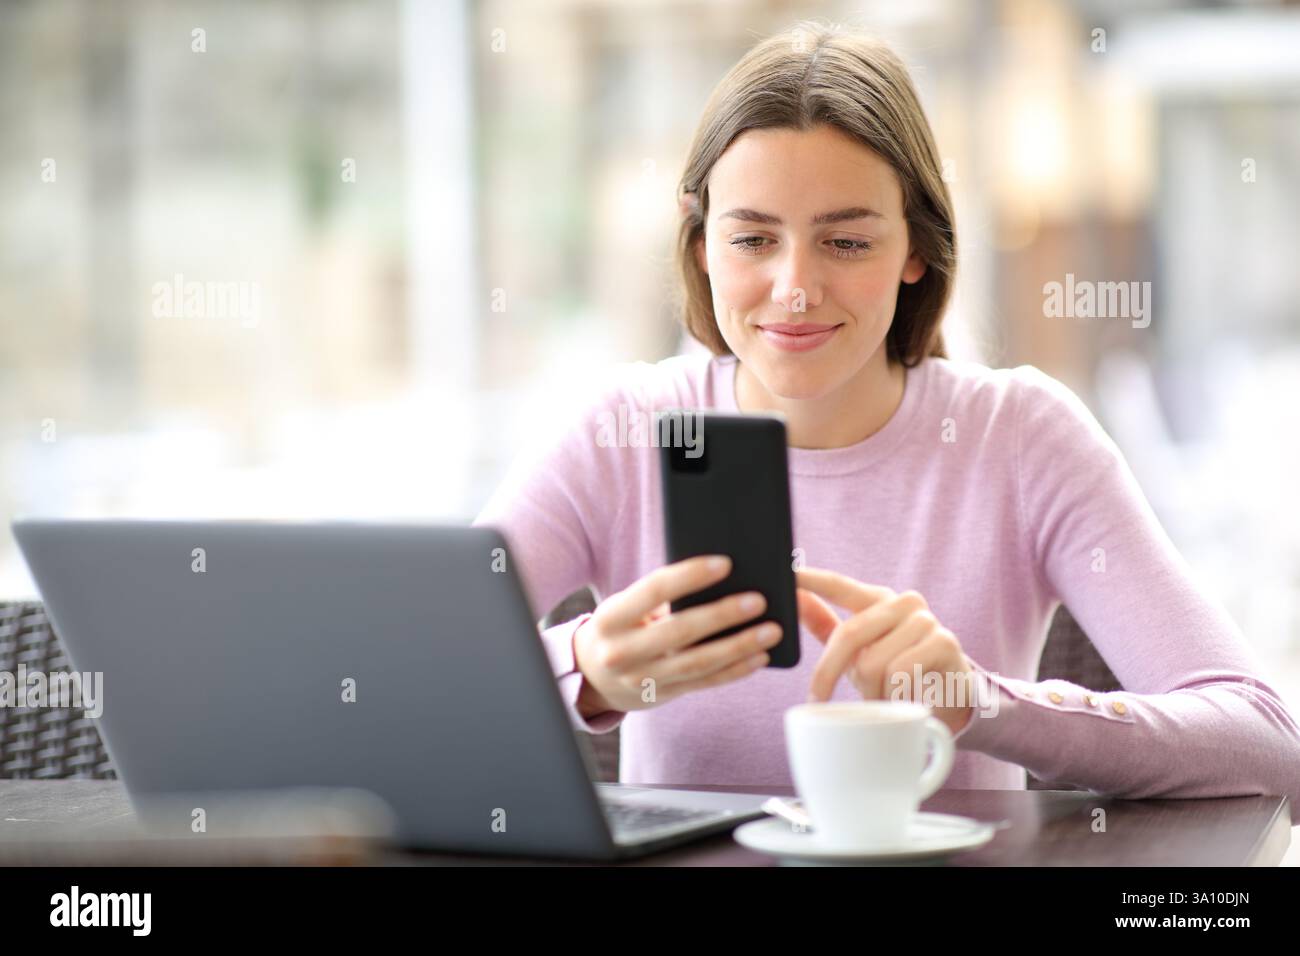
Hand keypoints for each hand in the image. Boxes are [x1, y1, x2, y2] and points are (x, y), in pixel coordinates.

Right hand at [573, 555, 783, 713]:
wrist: (592, 676)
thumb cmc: (620, 626)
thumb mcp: (625, 606)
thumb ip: (660, 595)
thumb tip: (720, 578)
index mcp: (611, 618)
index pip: (654, 590)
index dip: (691, 575)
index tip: (725, 563)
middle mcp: (622, 651)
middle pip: (680, 630)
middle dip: (723, 614)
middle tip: (758, 600)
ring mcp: (643, 679)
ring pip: (698, 662)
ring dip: (739, 646)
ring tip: (771, 630)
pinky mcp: (663, 695)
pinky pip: (705, 682)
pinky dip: (735, 670)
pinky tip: (760, 656)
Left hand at [795, 567, 973, 735]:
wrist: (950, 696)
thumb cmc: (896, 670)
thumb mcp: (857, 650)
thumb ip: (825, 623)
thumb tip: (794, 599)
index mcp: (876, 599)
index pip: (838, 585)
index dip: (812, 579)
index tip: (787, 573)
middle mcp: (903, 601)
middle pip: (850, 633)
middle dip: (829, 672)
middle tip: (819, 698)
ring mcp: (925, 619)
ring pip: (875, 661)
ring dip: (871, 691)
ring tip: (882, 699)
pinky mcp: (944, 642)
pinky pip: (900, 673)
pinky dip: (895, 695)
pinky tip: (904, 699)